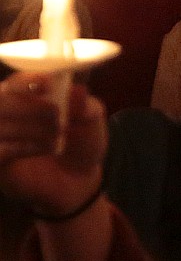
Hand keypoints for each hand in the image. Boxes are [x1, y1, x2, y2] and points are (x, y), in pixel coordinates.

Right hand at [0, 74, 106, 216]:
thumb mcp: (92, 122)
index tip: (46, 83)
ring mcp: (1, 136)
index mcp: (30, 97)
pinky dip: (23, 147)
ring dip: (30, 128)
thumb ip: (88, 106)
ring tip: (57, 135)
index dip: (27, 80)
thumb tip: (79, 91)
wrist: (78, 180)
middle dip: (28, 105)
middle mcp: (9, 114)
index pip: (17, 82)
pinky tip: (47, 148)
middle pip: (0, 99)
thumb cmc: (81, 142)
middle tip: (55, 114)